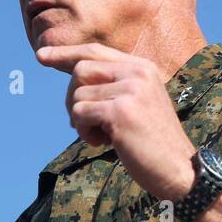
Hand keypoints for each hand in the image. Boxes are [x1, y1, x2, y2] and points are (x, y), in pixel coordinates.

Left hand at [36, 42, 197, 201]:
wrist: (181, 170)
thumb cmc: (154, 143)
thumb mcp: (138, 104)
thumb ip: (113, 87)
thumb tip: (73, 79)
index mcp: (143, 67)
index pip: (95, 51)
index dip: (65, 53)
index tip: (41, 56)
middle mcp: (138, 72)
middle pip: (81, 69)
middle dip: (72, 98)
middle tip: (83, 123)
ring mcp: (130, 90)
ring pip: (77, 94)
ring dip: (81, 120)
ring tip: (103, 136)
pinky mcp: (120, 111)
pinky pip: (80, 113)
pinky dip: (84, 132)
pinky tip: (104, 143)